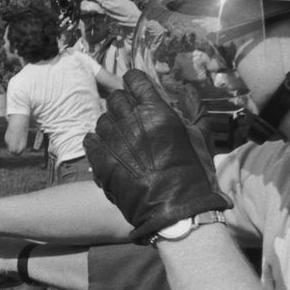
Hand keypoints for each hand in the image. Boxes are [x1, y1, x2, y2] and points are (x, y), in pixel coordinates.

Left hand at [83, 70, 230, 243]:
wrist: (175, 209)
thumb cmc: (193, 173)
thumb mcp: (200, 137)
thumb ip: (193, 110)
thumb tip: (186, 89)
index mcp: (157, 111)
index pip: (134, 80)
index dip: (134, 82)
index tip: (136, 88)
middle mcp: (131, 121)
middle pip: (115, 98)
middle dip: (123, 102)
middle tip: (131, 115)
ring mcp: (113, 141)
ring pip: (102, 119)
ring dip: (111, 123)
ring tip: (122, 136)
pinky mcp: (100, 160)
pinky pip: (90, 140)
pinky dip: (97, 140)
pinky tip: (107, 147)